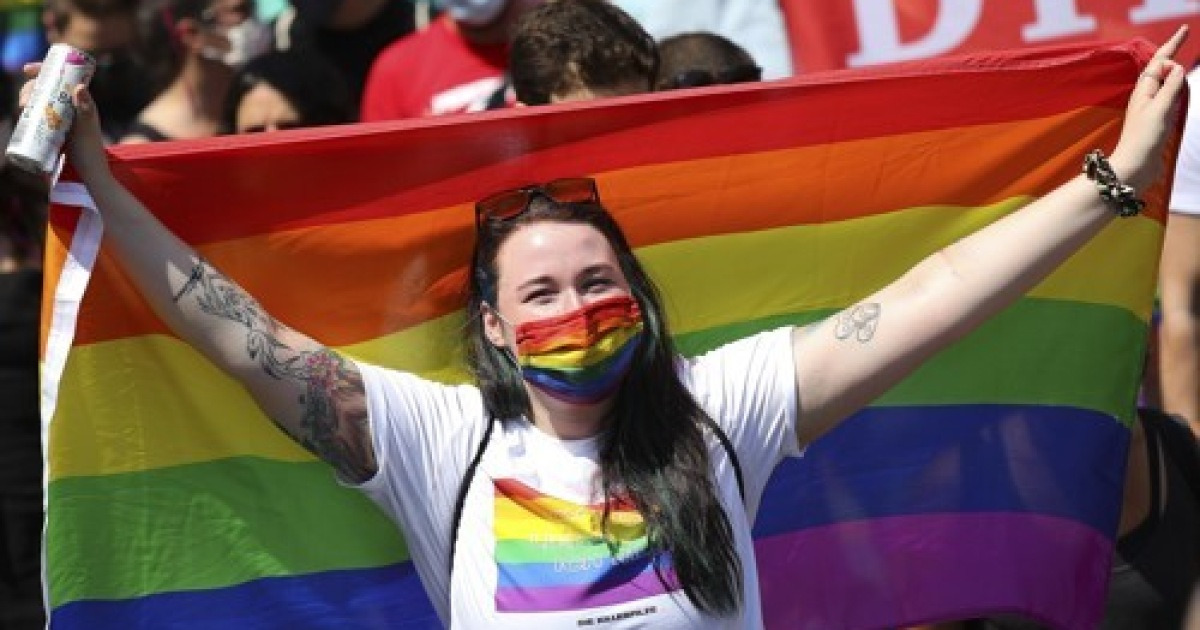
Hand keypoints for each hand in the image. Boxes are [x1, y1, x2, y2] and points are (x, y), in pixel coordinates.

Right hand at [19, 62, 110, 181]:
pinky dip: (28, 110)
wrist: (88, 170)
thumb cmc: (89, 147)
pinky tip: (21, 113)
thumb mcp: (86, 126)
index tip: (27, 69)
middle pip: (45, 87)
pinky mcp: (53, 127)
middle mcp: (69, 105)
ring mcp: (60, 116)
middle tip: (24, 100)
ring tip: (22, 106)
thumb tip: (79, 86)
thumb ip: (85, 108)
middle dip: (30, 87)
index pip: (60, 77)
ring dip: (27, 98)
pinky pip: (38, 113)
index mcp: (79, 100)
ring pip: (40, 100)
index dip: (43, 70)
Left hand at [1111, 26, 1188, 190]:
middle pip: (1162, 69)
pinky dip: (1175, 91)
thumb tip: (1175, 67)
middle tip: (1183, 37)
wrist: (1135, 168)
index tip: (1184, 29)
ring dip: (1174, 74)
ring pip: (1166, 83)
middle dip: (1172, 54)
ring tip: (1178, 68)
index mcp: (1144, 90)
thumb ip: (1169, 87)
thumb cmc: (1143, 139)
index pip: (1159, 61)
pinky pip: (1169, 99)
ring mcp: (1151, 108)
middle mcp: (1146, 97)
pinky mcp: (1156, 121)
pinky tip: (1177, 91)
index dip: (1172, 44)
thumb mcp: (1159, 109)